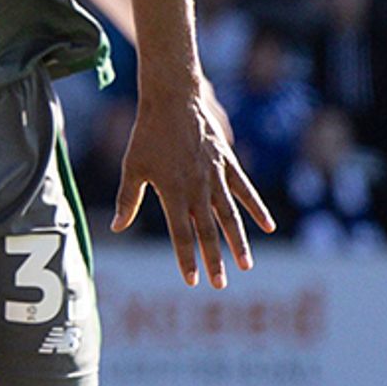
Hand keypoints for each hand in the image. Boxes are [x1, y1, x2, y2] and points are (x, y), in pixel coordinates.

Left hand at [112, 84, 273, 286]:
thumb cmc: (147, 135)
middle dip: (214, 260)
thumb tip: (117, 227)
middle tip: (220, 285)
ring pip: (230, 216)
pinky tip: (269, 227)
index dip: (187, 258)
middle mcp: (197, 189)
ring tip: (246, 266)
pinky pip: (246, 191)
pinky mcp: (229, 164)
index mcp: (173, 192)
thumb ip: (127, 199)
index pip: (181, 234)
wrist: (173, 100)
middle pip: (207, 231)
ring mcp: (216, 177)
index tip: (192, 280)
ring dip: (239, 243)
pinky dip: (257, 209)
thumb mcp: (131, 167)